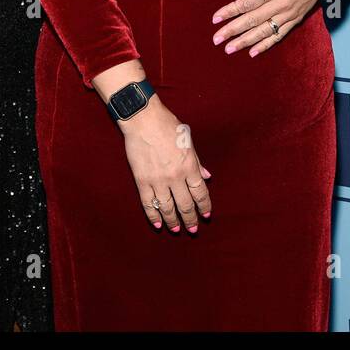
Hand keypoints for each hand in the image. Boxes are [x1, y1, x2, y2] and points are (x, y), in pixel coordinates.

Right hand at [120, 96, 212, 233]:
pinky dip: (153, 216)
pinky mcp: (142, 181)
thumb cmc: (167, 125)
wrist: (143, 119)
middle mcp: (175, 177)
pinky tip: (158, 224)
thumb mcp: (188, 140)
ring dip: (173, 221)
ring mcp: (158, 181)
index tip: (206, 215)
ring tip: (177, 229)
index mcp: (189, 166)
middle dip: (191, 219)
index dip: (204, 206)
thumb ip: (197, 161)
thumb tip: (207, 176)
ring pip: (168, 208)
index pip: (200, 193)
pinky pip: (148, 204)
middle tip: (193, 229)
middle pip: (186, 205)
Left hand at [211, 0, 327, 56]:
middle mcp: (281, 4)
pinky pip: (278, 36)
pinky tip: (252, 52)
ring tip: (229, 49)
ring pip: (264, 31)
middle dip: (233, 30)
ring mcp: (288, 14)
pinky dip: (265, 45)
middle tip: (216, 39)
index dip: (230, 11)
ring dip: (245, 41)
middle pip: (253, 20)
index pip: (248, 2)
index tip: (216, 19)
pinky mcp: (294, 20)